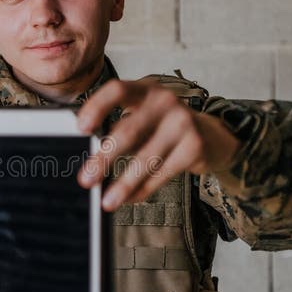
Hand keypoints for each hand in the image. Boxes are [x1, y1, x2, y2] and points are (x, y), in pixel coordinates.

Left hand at [77, 79, 240, 209]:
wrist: (211, 135)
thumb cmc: (164, 126)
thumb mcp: (143, 117)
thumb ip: (120, 128)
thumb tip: (88, 158)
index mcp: (145, 90)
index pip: (117, 90)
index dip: (97, 107)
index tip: (81, 128)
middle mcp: (164, 101)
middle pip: (128, 130)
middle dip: (104, 158)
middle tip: (86, 179)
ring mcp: (182, 122)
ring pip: (146, 158)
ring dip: (124, 183)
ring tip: (107, 201)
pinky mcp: (194, 146)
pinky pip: (162, 173)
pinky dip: (143, 189)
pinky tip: (130, 198)